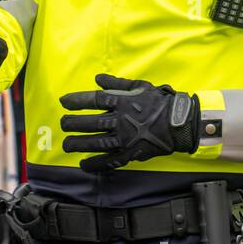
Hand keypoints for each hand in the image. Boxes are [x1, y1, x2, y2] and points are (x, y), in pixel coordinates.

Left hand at [59, 74, 199, 172]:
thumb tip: (98, 78)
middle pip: (91, 123)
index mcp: (123, 102)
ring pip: (97, 143)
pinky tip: (84, 165)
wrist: (180, 122)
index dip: (77, 100)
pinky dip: (97, 164)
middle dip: (73, 124)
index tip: (64, 102)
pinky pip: (111, 161)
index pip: (94, 100)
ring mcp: (126, 139)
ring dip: (79, 145)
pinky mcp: (131, 153)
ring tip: (67, 145)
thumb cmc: (160, 102)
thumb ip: (117, 84)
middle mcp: (121, 121)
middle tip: (63, 124)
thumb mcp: (140, 86)